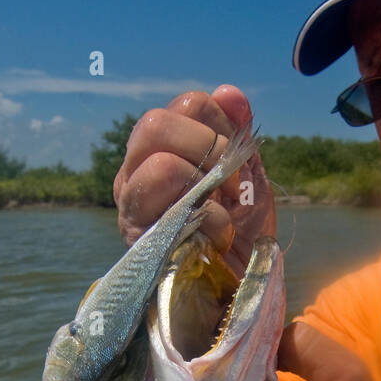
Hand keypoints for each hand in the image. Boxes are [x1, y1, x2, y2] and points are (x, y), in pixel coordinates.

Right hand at [113, 85, 275, 272]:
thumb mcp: (248, 177)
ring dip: (204, 189)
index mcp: (164, 147)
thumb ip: (237, 134)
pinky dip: (208, 221)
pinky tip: (217, 238)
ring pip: (159, 166)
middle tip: (231, 186)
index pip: (187, 105)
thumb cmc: (240, 232)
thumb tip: (229, 93)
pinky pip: (173, 212)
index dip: (222, 126)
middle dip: (207, 150)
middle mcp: (137, 170)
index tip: (242, 163)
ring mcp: (132, 205)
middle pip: (155, 124)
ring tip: (222, 215)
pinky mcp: (138, 241)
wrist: (238, 287)